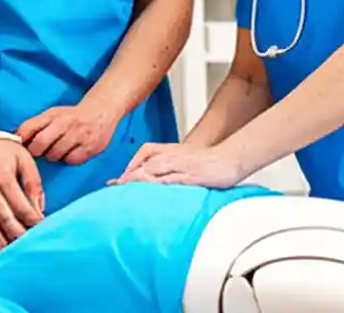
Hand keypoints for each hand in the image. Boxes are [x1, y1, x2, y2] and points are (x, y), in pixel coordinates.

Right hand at [0, 134, 44, 248]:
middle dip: (15, 234)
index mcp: (5, 176)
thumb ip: (33, 181)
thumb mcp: (21, 157)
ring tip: (4, 247)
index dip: (31, 221)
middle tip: (23, 246)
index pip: (21, 206)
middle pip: (4, 216)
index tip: (38, 231)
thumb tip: (39, 206)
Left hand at [17, 102, 118, 164]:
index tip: (20, 147)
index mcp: (52, 114)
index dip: (22, 140)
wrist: (100, 112)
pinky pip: (71, 160)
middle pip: (40, 143)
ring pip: (55, 154)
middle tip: (40, 152)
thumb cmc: (70, 116)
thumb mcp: (52, 114)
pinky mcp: (90, 147)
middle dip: (36, 151)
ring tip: (57, 150)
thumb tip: (14, 138)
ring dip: (53, 156)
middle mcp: (65, 123)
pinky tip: (70, 153)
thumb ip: (34, 125)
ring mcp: (79, 135)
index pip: (29, 127)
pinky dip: (69, 159)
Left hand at [110, 142, 246, 188]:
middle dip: (128, 177)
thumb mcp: (183, 156)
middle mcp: (172, 156)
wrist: (229, 158)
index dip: (128, 168)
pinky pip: (171, 180)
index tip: (115, 182)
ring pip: (154, 171)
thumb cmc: (207, 160)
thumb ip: (167, 164)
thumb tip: (151, 177)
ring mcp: (181, 165)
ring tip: (124, 192)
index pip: (143, 154)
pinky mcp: (191, 176)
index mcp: (170, 150)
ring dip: (138, 181)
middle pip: (144, 165)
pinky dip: (158, 185)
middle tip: (114, 189)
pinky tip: (149, 192)